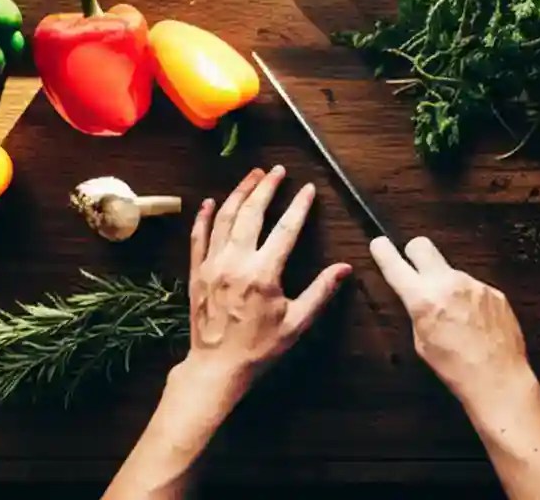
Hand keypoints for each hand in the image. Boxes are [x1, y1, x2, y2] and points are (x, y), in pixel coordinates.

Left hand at [176, 166, 352, 402]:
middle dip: (266, 188)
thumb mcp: (296, 323)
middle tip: (277, 171)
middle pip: (252, 214)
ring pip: (224, 218)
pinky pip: (198, 236)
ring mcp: (212, 265)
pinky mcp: (196, 272)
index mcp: (263, 274)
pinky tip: (211, 201)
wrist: (216, 368)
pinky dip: (204, 216)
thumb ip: (320, 292)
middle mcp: (235, 263)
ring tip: (252, 175)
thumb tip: (344, 268)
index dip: (299, 206)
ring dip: (239, 193)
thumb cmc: (259, 348)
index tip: (308, 189)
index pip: (285, 229)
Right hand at [369, 236, 531, 410]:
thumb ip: (418, 311)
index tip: (379, 243)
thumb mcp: (422, 343)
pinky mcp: (494, 291)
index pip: (395, 264)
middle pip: (422, 245)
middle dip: (414, 253)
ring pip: (450, 270)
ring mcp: (474, 285)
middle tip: (415, 268)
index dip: (383, 251)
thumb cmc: (459, 369)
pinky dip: (469, 299)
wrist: (498, 379)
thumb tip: (418, 299)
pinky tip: (473, 322)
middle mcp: (449, 284)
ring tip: (454, 317)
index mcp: (424, 300)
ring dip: (447, 285)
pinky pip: (473, 287)